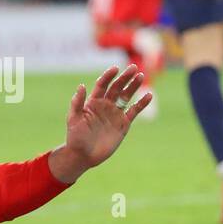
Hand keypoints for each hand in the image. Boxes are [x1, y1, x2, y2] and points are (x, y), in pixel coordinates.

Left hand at [49, 65, 151, 182]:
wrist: (83, 155)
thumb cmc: (75, 137)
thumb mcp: (73, 119)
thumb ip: (77, 103)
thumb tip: (82, 86)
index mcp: (93, 101)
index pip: (103, 84)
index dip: (108, 76)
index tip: (115, 69)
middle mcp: (105, 105)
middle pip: (117, 87)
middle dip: (125, 77)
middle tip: (133, 68)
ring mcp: (115, 113)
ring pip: (126, 96)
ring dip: (133, 86)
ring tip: (141, 76)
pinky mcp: (123, 124)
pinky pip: (134, 111)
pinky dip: (141, 103)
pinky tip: (149, 95)